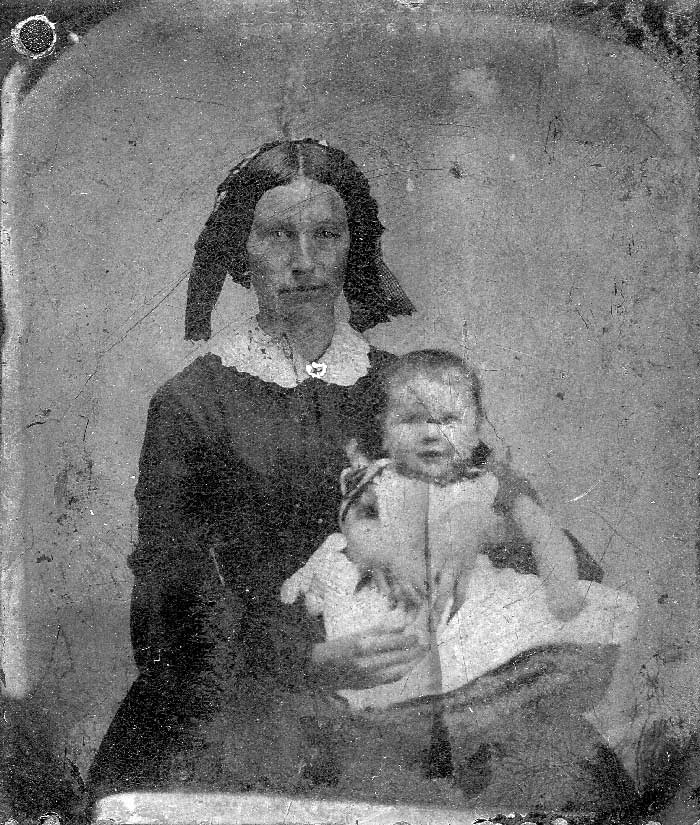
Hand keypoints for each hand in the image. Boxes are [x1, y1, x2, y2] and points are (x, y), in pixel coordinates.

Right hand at [310, 622, 428, 691]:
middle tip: (425, 644)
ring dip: (412, 662)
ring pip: (399, 669)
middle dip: (414, 650)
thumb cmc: (336, 648)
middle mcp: (367, 662)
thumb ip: (379, 629)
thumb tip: (401, 623)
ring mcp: (369, 677)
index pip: (393, 642)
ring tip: (421, 654)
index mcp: (363, 645)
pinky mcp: (370, 686)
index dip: (408, 638)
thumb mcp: (355, 634)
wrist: (318, 671)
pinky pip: (392, 679)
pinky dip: (403, 671)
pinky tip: (408, 666)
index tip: (417, 634)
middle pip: (399, 656)